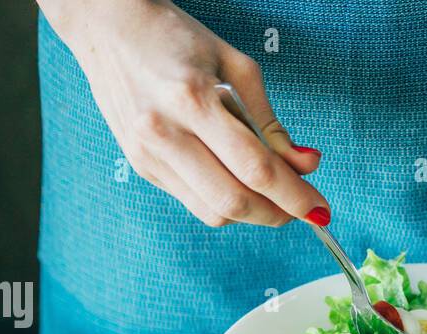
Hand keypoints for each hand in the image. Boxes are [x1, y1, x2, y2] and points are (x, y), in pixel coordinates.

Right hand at [39, 0, 329, 226]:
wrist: (108, 26)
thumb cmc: (176, 38)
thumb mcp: (236, 67)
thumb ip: (270, 123)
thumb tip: (306, 164)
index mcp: (192, 100)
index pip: (254, 167)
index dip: (293, 195)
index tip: (318, 208)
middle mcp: (164, 133)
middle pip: (233, 200)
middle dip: (276, 213)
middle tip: (301, 208)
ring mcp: (147, 154)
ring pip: (212, 210)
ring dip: (252, 213)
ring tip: (274, 198)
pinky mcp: (141, 166)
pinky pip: (193, 201)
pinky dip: (224, 202)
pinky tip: (239, 185)